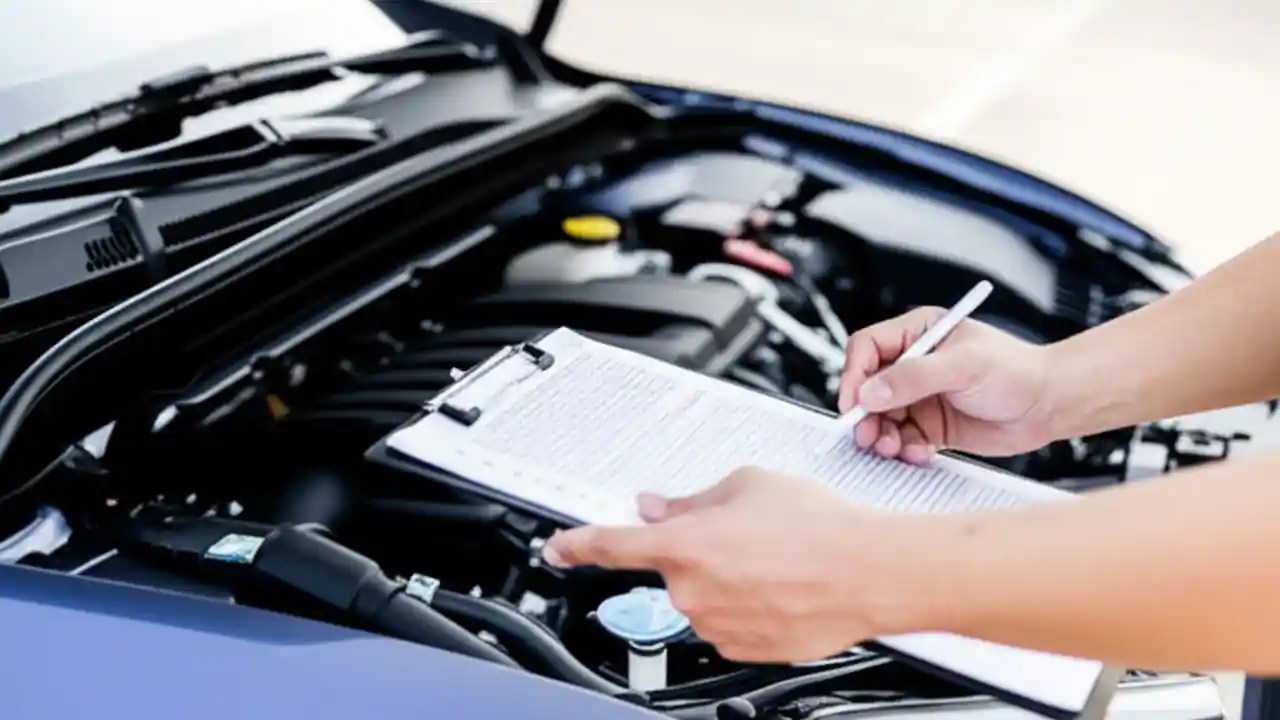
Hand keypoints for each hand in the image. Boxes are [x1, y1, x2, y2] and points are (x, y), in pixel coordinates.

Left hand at [543, 468, 924, 662]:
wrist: (872, 572)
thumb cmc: (820, 524)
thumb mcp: (748, 485)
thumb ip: (691, 499)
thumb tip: (657, 507)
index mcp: (685, 544)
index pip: (611, 546)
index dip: (576, 545)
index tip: (557, 548)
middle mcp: (693, 591)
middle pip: (671, 569)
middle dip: (697, 550)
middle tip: (745, 534)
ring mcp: (716, 626)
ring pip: (700, 597)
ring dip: (723, 578)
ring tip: (774, 559)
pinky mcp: (742, 649)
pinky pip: (726, 623)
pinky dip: (744, 605)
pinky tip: (779, 586)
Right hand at [838, 307, 1054, 462]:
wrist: (1049, 405)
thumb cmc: (1016, 370)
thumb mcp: (963, 366)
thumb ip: (914, 378)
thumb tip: (870, 392)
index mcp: (918, 334)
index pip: (867, 348)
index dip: (855, 375)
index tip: (854, 402)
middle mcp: (914, 365)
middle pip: (868, 388)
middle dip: (865, 414)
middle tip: (867, 434)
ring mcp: (920, 397)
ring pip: (881, 418)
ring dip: (882, 435)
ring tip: (892, 446)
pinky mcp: (930, 426)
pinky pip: (903, 440)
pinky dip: (905, 449)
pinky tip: (922, 450)